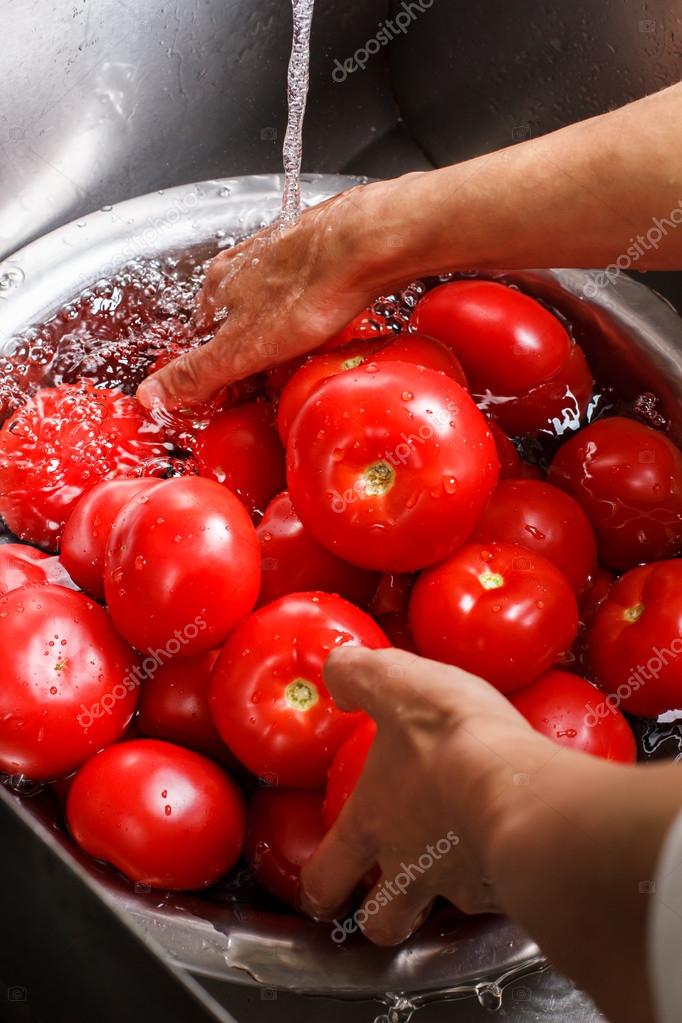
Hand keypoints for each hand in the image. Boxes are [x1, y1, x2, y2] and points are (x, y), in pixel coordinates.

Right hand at [136, 182, 401, 409]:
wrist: (368, 244)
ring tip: (304, 356)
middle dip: (252, 348)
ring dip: (283, 330)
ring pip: (274, 302)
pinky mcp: (324, 253)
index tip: (236, 392)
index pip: (202, 334)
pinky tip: (331, 326)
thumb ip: (195, 374)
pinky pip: (311, 291)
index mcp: (218, 284)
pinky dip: (315, 313)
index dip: (218, 367)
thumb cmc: (307, 289)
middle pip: (239, 316)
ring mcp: (286, 253)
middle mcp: (247, 262)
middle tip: (274, 379)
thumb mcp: (241, 350)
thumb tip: (150, 395)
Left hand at [300, 646, 553, 945]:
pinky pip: (499, 896)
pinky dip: (499, 879)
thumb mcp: (396, 684)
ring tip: (455, 874)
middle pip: (380, 923)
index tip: (318, 890)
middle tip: (380, 902)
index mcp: (372, 825)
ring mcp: (463, 886)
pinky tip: (509, 850)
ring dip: (442, 899)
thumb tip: (335, 672)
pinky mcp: (511, 890)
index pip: (325, 877)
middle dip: (376, 916)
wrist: (522, 787)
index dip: (317, 887)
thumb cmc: (452, 739)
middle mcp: (411, 868)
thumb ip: (358, 675)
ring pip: (443, 916)